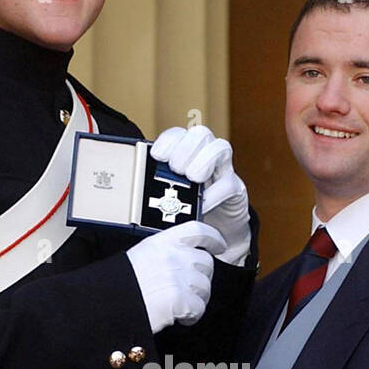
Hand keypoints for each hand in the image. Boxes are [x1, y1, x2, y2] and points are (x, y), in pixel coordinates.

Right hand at [126, 221, 226, 332]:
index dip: (213, 238)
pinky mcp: (180, 299)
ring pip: (205, 287)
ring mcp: (178, 277)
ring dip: (197, 299)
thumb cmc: (118, 285)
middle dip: (202, 278)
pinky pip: (199, 308)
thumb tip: (181, 265)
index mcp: (162, 242)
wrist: (106, 304)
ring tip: (181, 306)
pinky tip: (181, 317)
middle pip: (206, 263)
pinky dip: (192, 316)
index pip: (197, 230)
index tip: (219, 246)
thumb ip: (162, 255)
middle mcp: (173, 256)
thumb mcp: (140, 257)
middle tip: (190, 290)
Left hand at [151, 126, 249, 264]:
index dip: (168, 140)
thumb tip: (132, 191)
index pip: (178, 134)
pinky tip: (203, 204)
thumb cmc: (185, 212)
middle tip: (176, 169)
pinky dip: (215, 193)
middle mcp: (205, 156)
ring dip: (204, 161)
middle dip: (186, 148)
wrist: (213, 234)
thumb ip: (154, 189)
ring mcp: (223, 170)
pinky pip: (229, 183)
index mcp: (185, 154)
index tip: (156, 155)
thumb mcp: (166, 198)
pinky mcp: (236, 188)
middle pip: (201, 133)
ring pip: (221, 147)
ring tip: (193, 179)